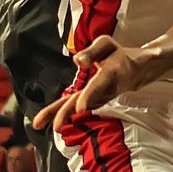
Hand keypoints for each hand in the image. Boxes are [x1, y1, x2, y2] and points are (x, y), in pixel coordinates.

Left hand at [32, 36, 147, 127]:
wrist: (135, 71)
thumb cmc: (118, 55)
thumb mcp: (107, 45)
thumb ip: (92, 52)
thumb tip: (76, 61)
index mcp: (110, 74)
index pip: (98, 86)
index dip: (89, 97)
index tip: (80, 109)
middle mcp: (102, 91)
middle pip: (83, 102)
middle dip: (68, 113)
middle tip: (55, 126)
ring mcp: (96, 99)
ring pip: (74, 107)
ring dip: (57, 115)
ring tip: (37, 122)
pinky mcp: (90, 101)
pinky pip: (72, 106)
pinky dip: (58, 112)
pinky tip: (43, 119)